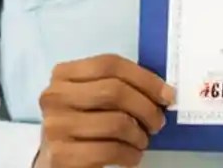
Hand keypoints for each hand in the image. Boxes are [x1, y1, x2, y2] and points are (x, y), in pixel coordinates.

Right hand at [34, 55, 173, 167]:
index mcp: (63, 75)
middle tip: (158, 122)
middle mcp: (54, 97)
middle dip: (146, 107)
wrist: (57, 161)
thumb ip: (118, 86)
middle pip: (114, 91)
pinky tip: (132, 156)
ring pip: (116, 122)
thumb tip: (163, 92)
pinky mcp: (62, 156)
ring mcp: (55, 126)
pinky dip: (130, 154)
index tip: (167, 95)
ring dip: (139, 135)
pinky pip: (111, 150)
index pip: (110, 64)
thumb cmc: (83, 124)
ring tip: (142, 141)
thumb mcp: (93, 98)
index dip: (145, 78)